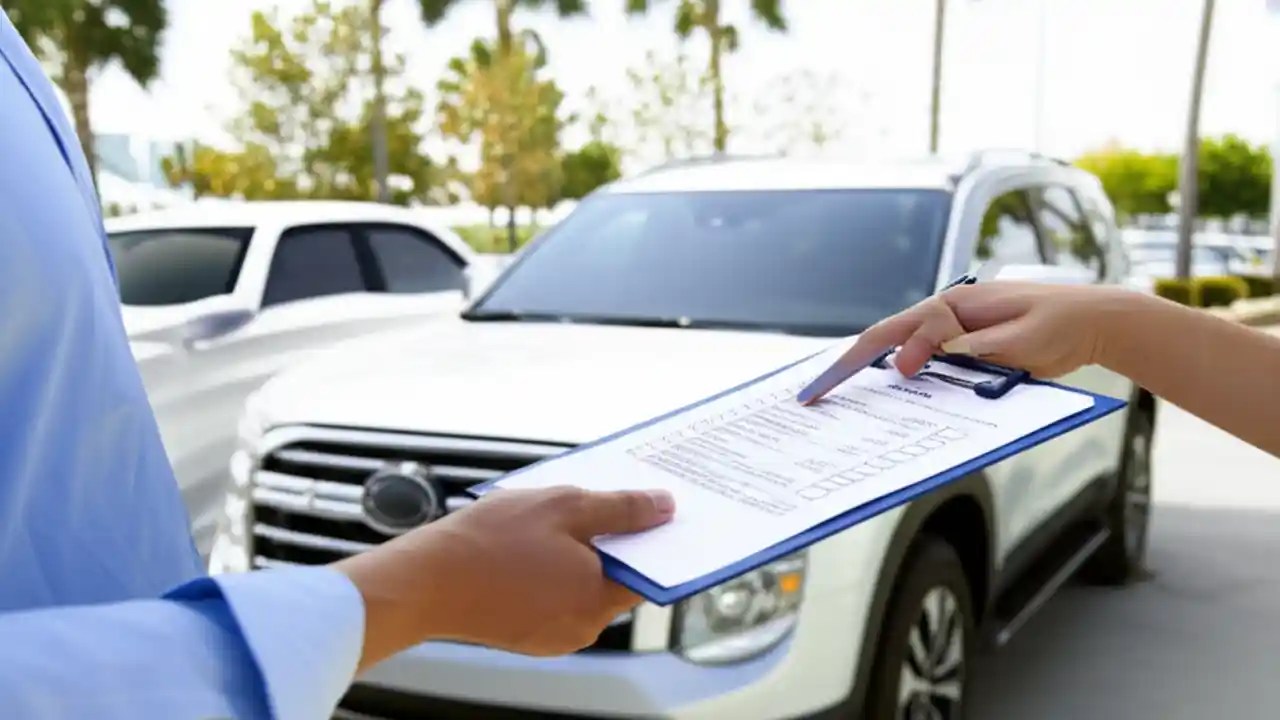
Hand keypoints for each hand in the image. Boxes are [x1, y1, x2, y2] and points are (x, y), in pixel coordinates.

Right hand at [335, 485, 674, 668]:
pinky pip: (553, 597)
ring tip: (548, 522)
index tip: (652, 511)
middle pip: (613, 578)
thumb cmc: (489, 542)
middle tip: (589, 504)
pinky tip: (529, 545)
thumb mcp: (564, 507)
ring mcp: (552, 636)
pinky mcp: (526, 634)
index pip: (647, 572)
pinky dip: (550, 572)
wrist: (423, 581)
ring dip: (575, 554)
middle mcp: (582, 628)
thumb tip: (665, 508)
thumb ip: (621, 509)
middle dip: (607, 541)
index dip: (650, 538)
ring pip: (581, 586)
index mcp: (597, 600)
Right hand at [805, 282, 1131, 404]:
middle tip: (812, 393)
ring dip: (868, 371)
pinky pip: (924, 361)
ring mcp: (953, 329)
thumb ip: (963, 350)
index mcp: (955, 306)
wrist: (1096, 320)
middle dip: (847, 365)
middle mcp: (947, 313)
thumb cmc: (1062, 326)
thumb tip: (910, 360)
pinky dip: (899, 376)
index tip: (848, 384)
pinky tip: (881, 396)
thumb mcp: (1015, 342)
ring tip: (829, 393)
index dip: (867, 360)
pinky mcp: (964, 346)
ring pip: (900, 350)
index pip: (900, 333)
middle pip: (885, 338)